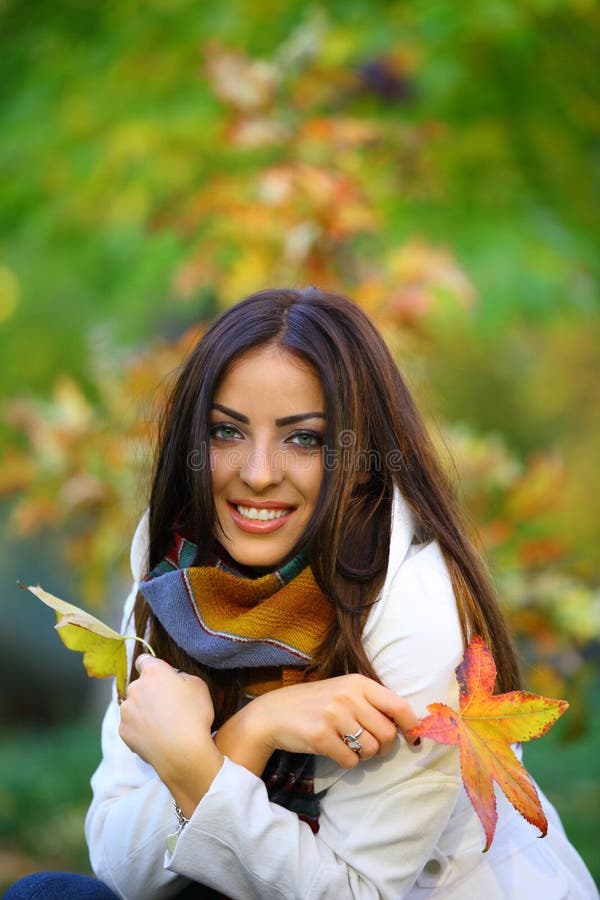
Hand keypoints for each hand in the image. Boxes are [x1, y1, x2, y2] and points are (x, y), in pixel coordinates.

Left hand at [119, 655, 222, 813]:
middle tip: (168, 705)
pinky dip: (140, 729)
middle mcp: (135, 687)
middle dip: (150, 691)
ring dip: (143, 710)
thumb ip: (181, 676)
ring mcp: (126, 710)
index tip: (161, 676)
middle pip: (140, 684)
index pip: (144, 660)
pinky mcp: (123, 731)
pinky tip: (156, 737)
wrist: (182, 753)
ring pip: (134, 705)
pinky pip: (131, 725)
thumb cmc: (194, 716)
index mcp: (153, 672)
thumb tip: (173, 679)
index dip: (153, 667)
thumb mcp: (198, 686)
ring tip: (163, 725)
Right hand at [216, 674, 419, 773]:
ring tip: (348, 744)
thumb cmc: (316, 703)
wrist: (274, 713)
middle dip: (384, 746)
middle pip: (387, 733)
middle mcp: (348, 696)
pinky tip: (334, 750)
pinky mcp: (320, 736)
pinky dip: (347, 761)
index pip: (398, 705)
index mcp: (358, 682)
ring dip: (364, 754)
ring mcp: (334, 715)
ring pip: (371, 749)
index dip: (411, 726)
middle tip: (370, 745)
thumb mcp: (344, 692)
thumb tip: (407, 726)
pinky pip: (351, 761)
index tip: (414, 739)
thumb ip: (372, 703)